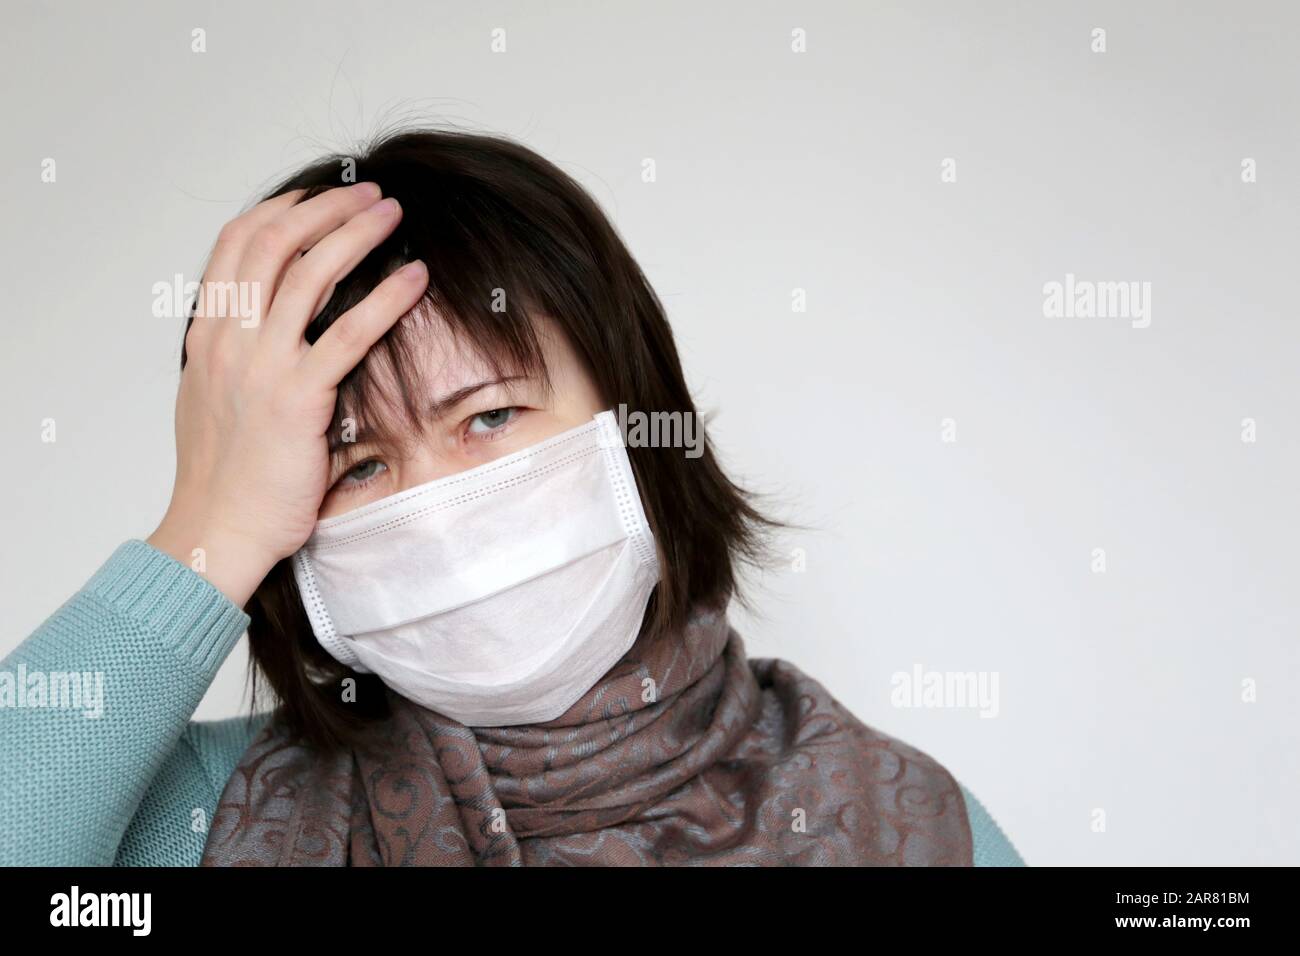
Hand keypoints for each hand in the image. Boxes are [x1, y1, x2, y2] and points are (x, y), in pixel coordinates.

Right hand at [147, 182, 428, 606]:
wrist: (218, 528)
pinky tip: (415, 277)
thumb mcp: (213, 398)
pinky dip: (385, 298)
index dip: (282, 208)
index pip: (237, 244)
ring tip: (392, 214)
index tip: (319, 196)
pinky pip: (348, 334)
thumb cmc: (224, 474)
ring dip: (354, 234)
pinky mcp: (299, 398)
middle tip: (367, 193)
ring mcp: (261, 366)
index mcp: (209, 334)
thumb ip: (233, 355)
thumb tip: (261, 328)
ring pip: (309, 273)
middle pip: (274, 242)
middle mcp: (229, 339)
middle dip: (324, 207)